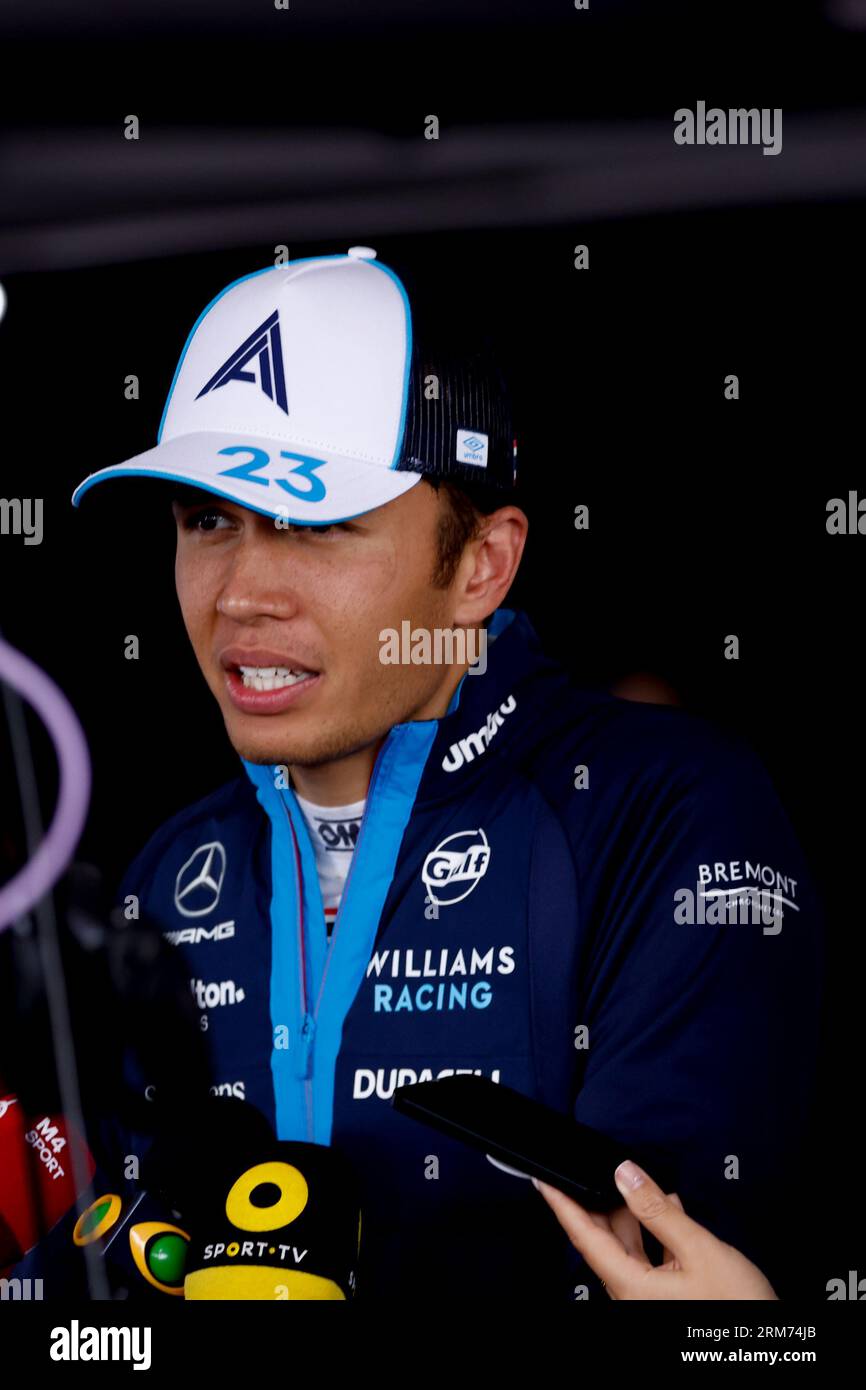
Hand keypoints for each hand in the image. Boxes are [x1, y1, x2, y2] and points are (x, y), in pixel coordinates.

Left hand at [534, 1159, 777, 1299]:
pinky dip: (651, 1230)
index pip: (584, 1236)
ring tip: (635, 1181)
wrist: (764, 1348)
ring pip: (626, 1247)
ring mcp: (647, 1297)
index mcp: (630, 1286)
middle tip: (592, 1168)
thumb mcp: (700, 1251)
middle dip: (599, 1201)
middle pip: (603, 1240)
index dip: (561, 1204)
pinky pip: (646, 1257)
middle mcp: (631, 1295)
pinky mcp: (664, 1297)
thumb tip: (626, 1175)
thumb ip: (659, 1211)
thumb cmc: (736, 1310)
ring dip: (629, 1213)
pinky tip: (666, 1207)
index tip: (543, 1179)